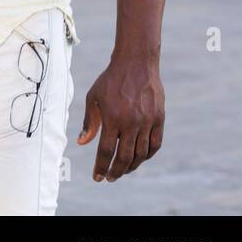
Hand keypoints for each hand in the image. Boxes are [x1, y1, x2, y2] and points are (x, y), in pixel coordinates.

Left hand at [77, 53, 164, 181]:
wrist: (136, 64)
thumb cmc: (110, 80)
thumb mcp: (93, 98)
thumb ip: (89, 122)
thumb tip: (82, 143)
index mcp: (112, 118)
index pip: (105, 151)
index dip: (101, 167)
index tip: (97, 177)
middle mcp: (131, 123)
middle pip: (124, 157)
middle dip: (116, 171)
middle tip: (110, 177)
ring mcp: (147, 122)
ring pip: (141, 154)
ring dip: (132, 166)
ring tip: (123, 170)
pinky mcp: (159, 119)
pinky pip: (155, 144)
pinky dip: (147, 155)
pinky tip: (139, 158)